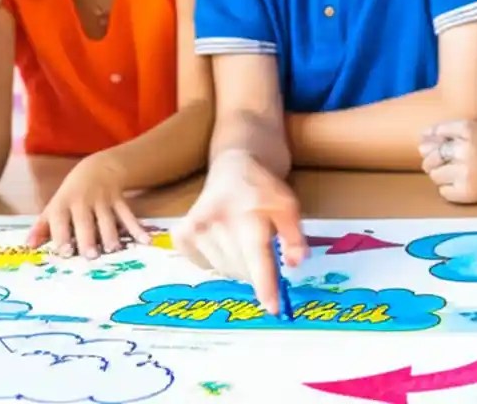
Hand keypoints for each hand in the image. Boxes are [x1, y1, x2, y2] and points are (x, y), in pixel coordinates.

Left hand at [26, 154, 149, 258]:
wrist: (98, 169)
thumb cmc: (71, 195)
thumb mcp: (55, 206)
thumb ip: (43, 227)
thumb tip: (28, 247)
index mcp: (63, 204)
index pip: (60, 220)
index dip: (62, 235)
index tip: (65, 251)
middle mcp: (82, 202)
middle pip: (85, 222)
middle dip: (88, 238)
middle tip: (92, 255)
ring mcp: (102, 200)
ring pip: (108, 219)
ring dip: (111, 234)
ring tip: (113, 250)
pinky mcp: (119, 200)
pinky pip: (128, 215)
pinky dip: (137, 228)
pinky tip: (145, 241)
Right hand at [172, 151, 306, 314]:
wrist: (232, 169)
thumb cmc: (263, 190)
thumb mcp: (289, 206)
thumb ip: (295, 236)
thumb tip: (295, 263)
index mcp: (246, 215)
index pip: (256, 257)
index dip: (265, 286)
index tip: (273, 308)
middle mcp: (216, 223)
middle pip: (242, 269)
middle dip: (257, 271)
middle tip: (261, 252)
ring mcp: (194, 230)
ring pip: (224, 270)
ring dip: (238, 266)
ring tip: (241, 241)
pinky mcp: (181, 235)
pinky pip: (204, 266)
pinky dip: (218, 262)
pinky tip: (223, 242)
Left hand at [419, 120, 476, 203]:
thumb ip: (450, 132)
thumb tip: (420, 141)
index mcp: (469, 129)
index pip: (436, 133)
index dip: (437, 141)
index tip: (449, 146)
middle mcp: (465, 149)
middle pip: (430, 156)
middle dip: (434, 160)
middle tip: (451, 163)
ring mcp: (467, 172)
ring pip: (434, 175)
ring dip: (441, 174)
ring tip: (460, 173)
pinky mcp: (469, 192)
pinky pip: (444, 191)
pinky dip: (450, 189)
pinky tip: (465, 184)